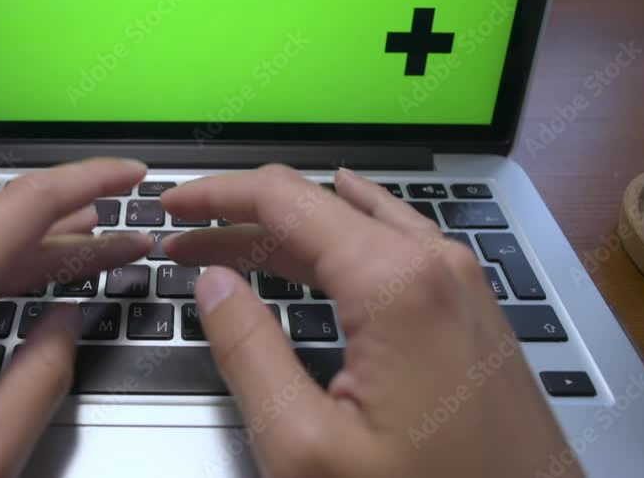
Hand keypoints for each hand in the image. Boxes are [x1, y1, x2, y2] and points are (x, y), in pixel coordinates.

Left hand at [0, 158, 151, 477]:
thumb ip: (43, 376)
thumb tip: (70, 320)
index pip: (27, 205)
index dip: (91, 179)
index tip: (132, 174)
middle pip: (3, 232)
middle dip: (74, 236)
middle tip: (130, 244)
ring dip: (31, 257)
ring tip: (89, 254)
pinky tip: (16, 282)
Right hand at [161, 165, 580, 477]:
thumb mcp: (307, 447)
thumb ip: (249, 352)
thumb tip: (213, 286)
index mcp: (395, 283)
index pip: (284, 199)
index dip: (216, 196)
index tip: (172, 205)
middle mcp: (436, 266)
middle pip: (317, 207)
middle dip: (239, 218)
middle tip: (183, 238)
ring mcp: (461, 286)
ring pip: (355, 226)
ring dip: (285, 233)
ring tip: (228, 249)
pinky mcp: (470, 312)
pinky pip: (393, 248)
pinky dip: (336, 242)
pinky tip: (328, 229)